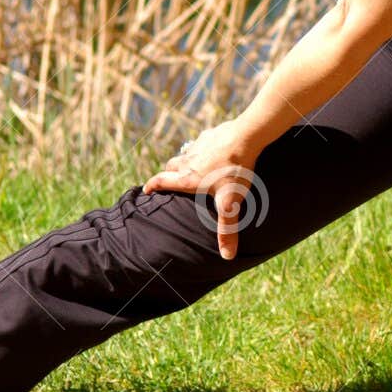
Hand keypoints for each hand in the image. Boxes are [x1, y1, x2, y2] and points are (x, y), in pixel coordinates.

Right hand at [141, 120, 261, 259]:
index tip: (146, 190)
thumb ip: (227, 230)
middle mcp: (189, 160)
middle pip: (171, 166)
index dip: (153, 186)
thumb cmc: (235, 171)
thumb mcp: (230, 204)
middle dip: (169, 173)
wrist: (245, 137)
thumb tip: (226, 257)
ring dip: (186, 160)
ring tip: (193, 166)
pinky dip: (204, 147)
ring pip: (186, 153)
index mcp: (188, 178)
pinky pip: (203, 141)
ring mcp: (199, 145)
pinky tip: (214, 149)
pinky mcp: (211, 134)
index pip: (163, 181)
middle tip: (171, 180)